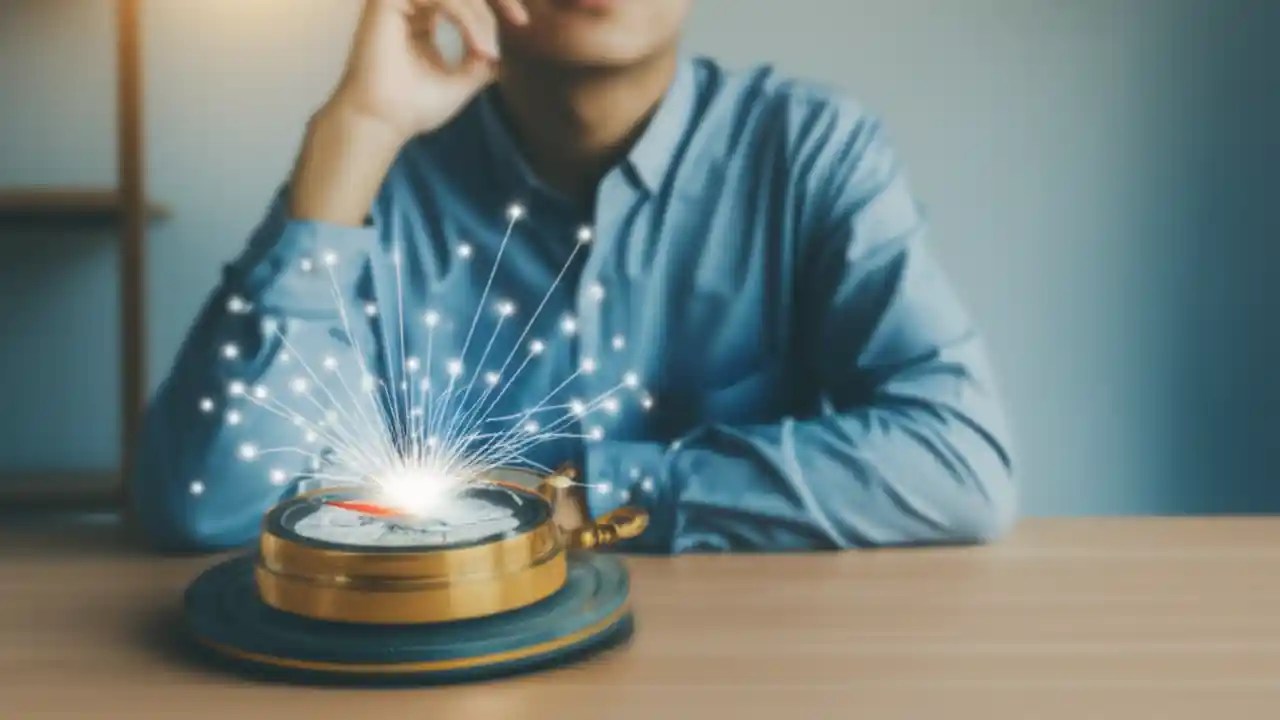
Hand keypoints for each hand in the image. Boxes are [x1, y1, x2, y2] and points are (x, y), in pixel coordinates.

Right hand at [331, 0, 529, 139]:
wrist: (383, 122)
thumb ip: (481, 56)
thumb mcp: (463, 79)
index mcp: (421, 12)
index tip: (522, 22)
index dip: (496, 2)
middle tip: (520, 19)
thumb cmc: (414, 106)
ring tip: (487, 52)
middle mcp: (410, 0)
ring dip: (480, 18)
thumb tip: (502, 53)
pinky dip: (467, 21)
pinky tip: (477, 48)